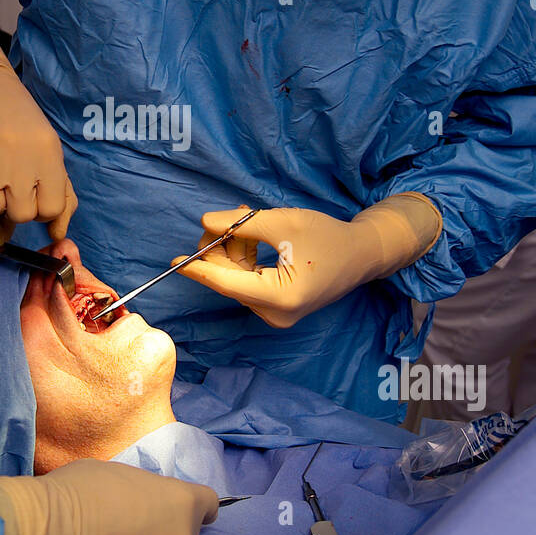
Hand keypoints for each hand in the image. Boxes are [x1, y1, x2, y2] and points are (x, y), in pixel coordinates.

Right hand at [0, 2, 75, 255]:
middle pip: (26, 214)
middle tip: (10, 181)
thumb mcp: (45, 146)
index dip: (41, 206)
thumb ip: (60, 189)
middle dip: (17, 205)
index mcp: (50, 151)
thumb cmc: (15, 116)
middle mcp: (27, 157)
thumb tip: (59, 232)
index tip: (32, 192)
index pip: (54, 208)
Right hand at [0, 460, 217, 534]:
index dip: (194, 505)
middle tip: (129, 526)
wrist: (48, 534)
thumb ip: (140, 495)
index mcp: (181, 505)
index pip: (208, 504)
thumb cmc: (82, 490)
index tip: (178, 507)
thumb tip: (135, 507)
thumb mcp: (118, 475)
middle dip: (164, 532)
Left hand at [173, 196, 440, 327]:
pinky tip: (250, 236)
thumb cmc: (326, 236)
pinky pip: (250, 284)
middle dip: (221, 249)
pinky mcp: (278, 310)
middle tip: (223, 219)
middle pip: (231, 281)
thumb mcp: (283, 223)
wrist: (361, 255)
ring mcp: (277, 315)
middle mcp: (276, 314)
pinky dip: (245, 260)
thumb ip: (241, 224)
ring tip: (244, 219)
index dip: (200, 269)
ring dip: (234, 251)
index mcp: (281, 297)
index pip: (228, 284)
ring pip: (238, 281)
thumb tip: (205, 222)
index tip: (174, 260)